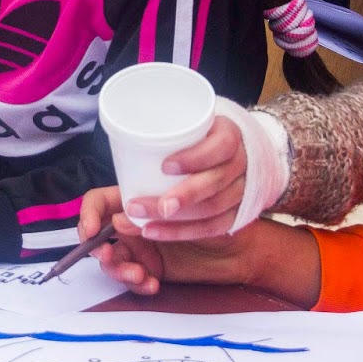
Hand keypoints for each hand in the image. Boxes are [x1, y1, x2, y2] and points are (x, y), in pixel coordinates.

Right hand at [90, 217, 322, 306]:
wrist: (243, 247)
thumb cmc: (219, 212)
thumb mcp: (187, 204)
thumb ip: (156, 210)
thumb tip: (122, 217)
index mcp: (136, 199)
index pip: (99, 203)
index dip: (86, 215)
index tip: (88, 232)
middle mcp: (134, 223)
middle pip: (99, 237)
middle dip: (100, 252)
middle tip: (110, 258)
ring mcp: (141, 248)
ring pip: (113, 262)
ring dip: (119, 271)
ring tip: (138, 275)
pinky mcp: (152, 269)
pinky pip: (133, 279)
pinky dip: (138, 284)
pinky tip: (151, 284)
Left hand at [123, 116, 249, 240]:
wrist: (234, 155)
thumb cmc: (201, 139)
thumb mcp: (190, 128)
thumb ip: (163, 138)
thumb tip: (120, 149)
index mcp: (230, 136)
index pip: (222, 146)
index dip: (195, 158)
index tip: (165, 166)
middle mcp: (241, 163)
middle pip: (215, 182)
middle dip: (180, 196)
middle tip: (141, 205)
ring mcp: (242, 190)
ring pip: (213, 209)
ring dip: (175, 220)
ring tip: (142, 223)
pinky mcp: (238, 213)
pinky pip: (214, 228)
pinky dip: (183, 233)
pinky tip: (156, 232)